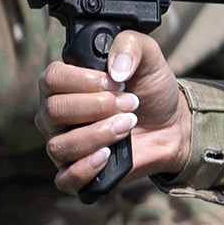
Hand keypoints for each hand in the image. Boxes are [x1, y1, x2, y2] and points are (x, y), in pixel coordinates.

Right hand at [46, 32, 192, 193]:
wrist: (172, 125)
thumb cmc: (151, 90)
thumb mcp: (149, 57)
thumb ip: (131, 45)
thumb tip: (115, 69)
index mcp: (64, 83)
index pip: (51, 78)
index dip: (83, 81)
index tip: (116, 82)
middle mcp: (56, 114)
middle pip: (53, 111)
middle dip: (98, 106)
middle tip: (130, 103)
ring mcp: (64, 144)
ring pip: (59, 145)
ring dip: (97, 134)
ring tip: (128, 124)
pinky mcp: (77, 173)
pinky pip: (65, 178)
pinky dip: (85, 168)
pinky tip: (107, 155)